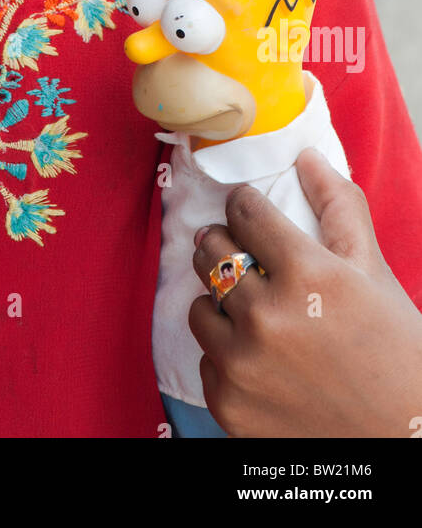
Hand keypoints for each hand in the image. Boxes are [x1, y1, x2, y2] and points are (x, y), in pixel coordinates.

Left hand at [189, 147, 421, 437]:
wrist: (400, 442)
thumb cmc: (394, 350)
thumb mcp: (373, 271)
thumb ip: (338, 205)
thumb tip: (305, 156)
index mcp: (307, 275)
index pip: (244, 212)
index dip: (247, 207)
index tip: (250, 211)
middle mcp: (267, 318)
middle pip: (211, 252)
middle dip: (225, 245)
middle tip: (243, 253)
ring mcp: (242, 365)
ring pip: (199, 304)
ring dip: (219, 300)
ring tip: (251, 307)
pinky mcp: (228, 405)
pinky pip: (205, 357)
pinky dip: (226, 352)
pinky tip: (259, 355)